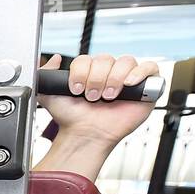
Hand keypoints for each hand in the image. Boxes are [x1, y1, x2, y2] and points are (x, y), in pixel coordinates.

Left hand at [38, 53, 158, 144]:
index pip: (87, 58)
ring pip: (126, 61)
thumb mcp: (49, 96)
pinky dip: (140, 73)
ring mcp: (127, 78)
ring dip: (114, 78)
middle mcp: (108, 72)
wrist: (85, 135)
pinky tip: (128, 84)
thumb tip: (55, 58)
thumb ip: (45, 75)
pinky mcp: (144, 86)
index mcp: (89, 71)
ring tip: (108, 96)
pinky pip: (150, 67)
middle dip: (96, 78)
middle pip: (106, 58)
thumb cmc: (71, 118)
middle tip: (92, 97)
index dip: (81, 71)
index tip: (76, 89)